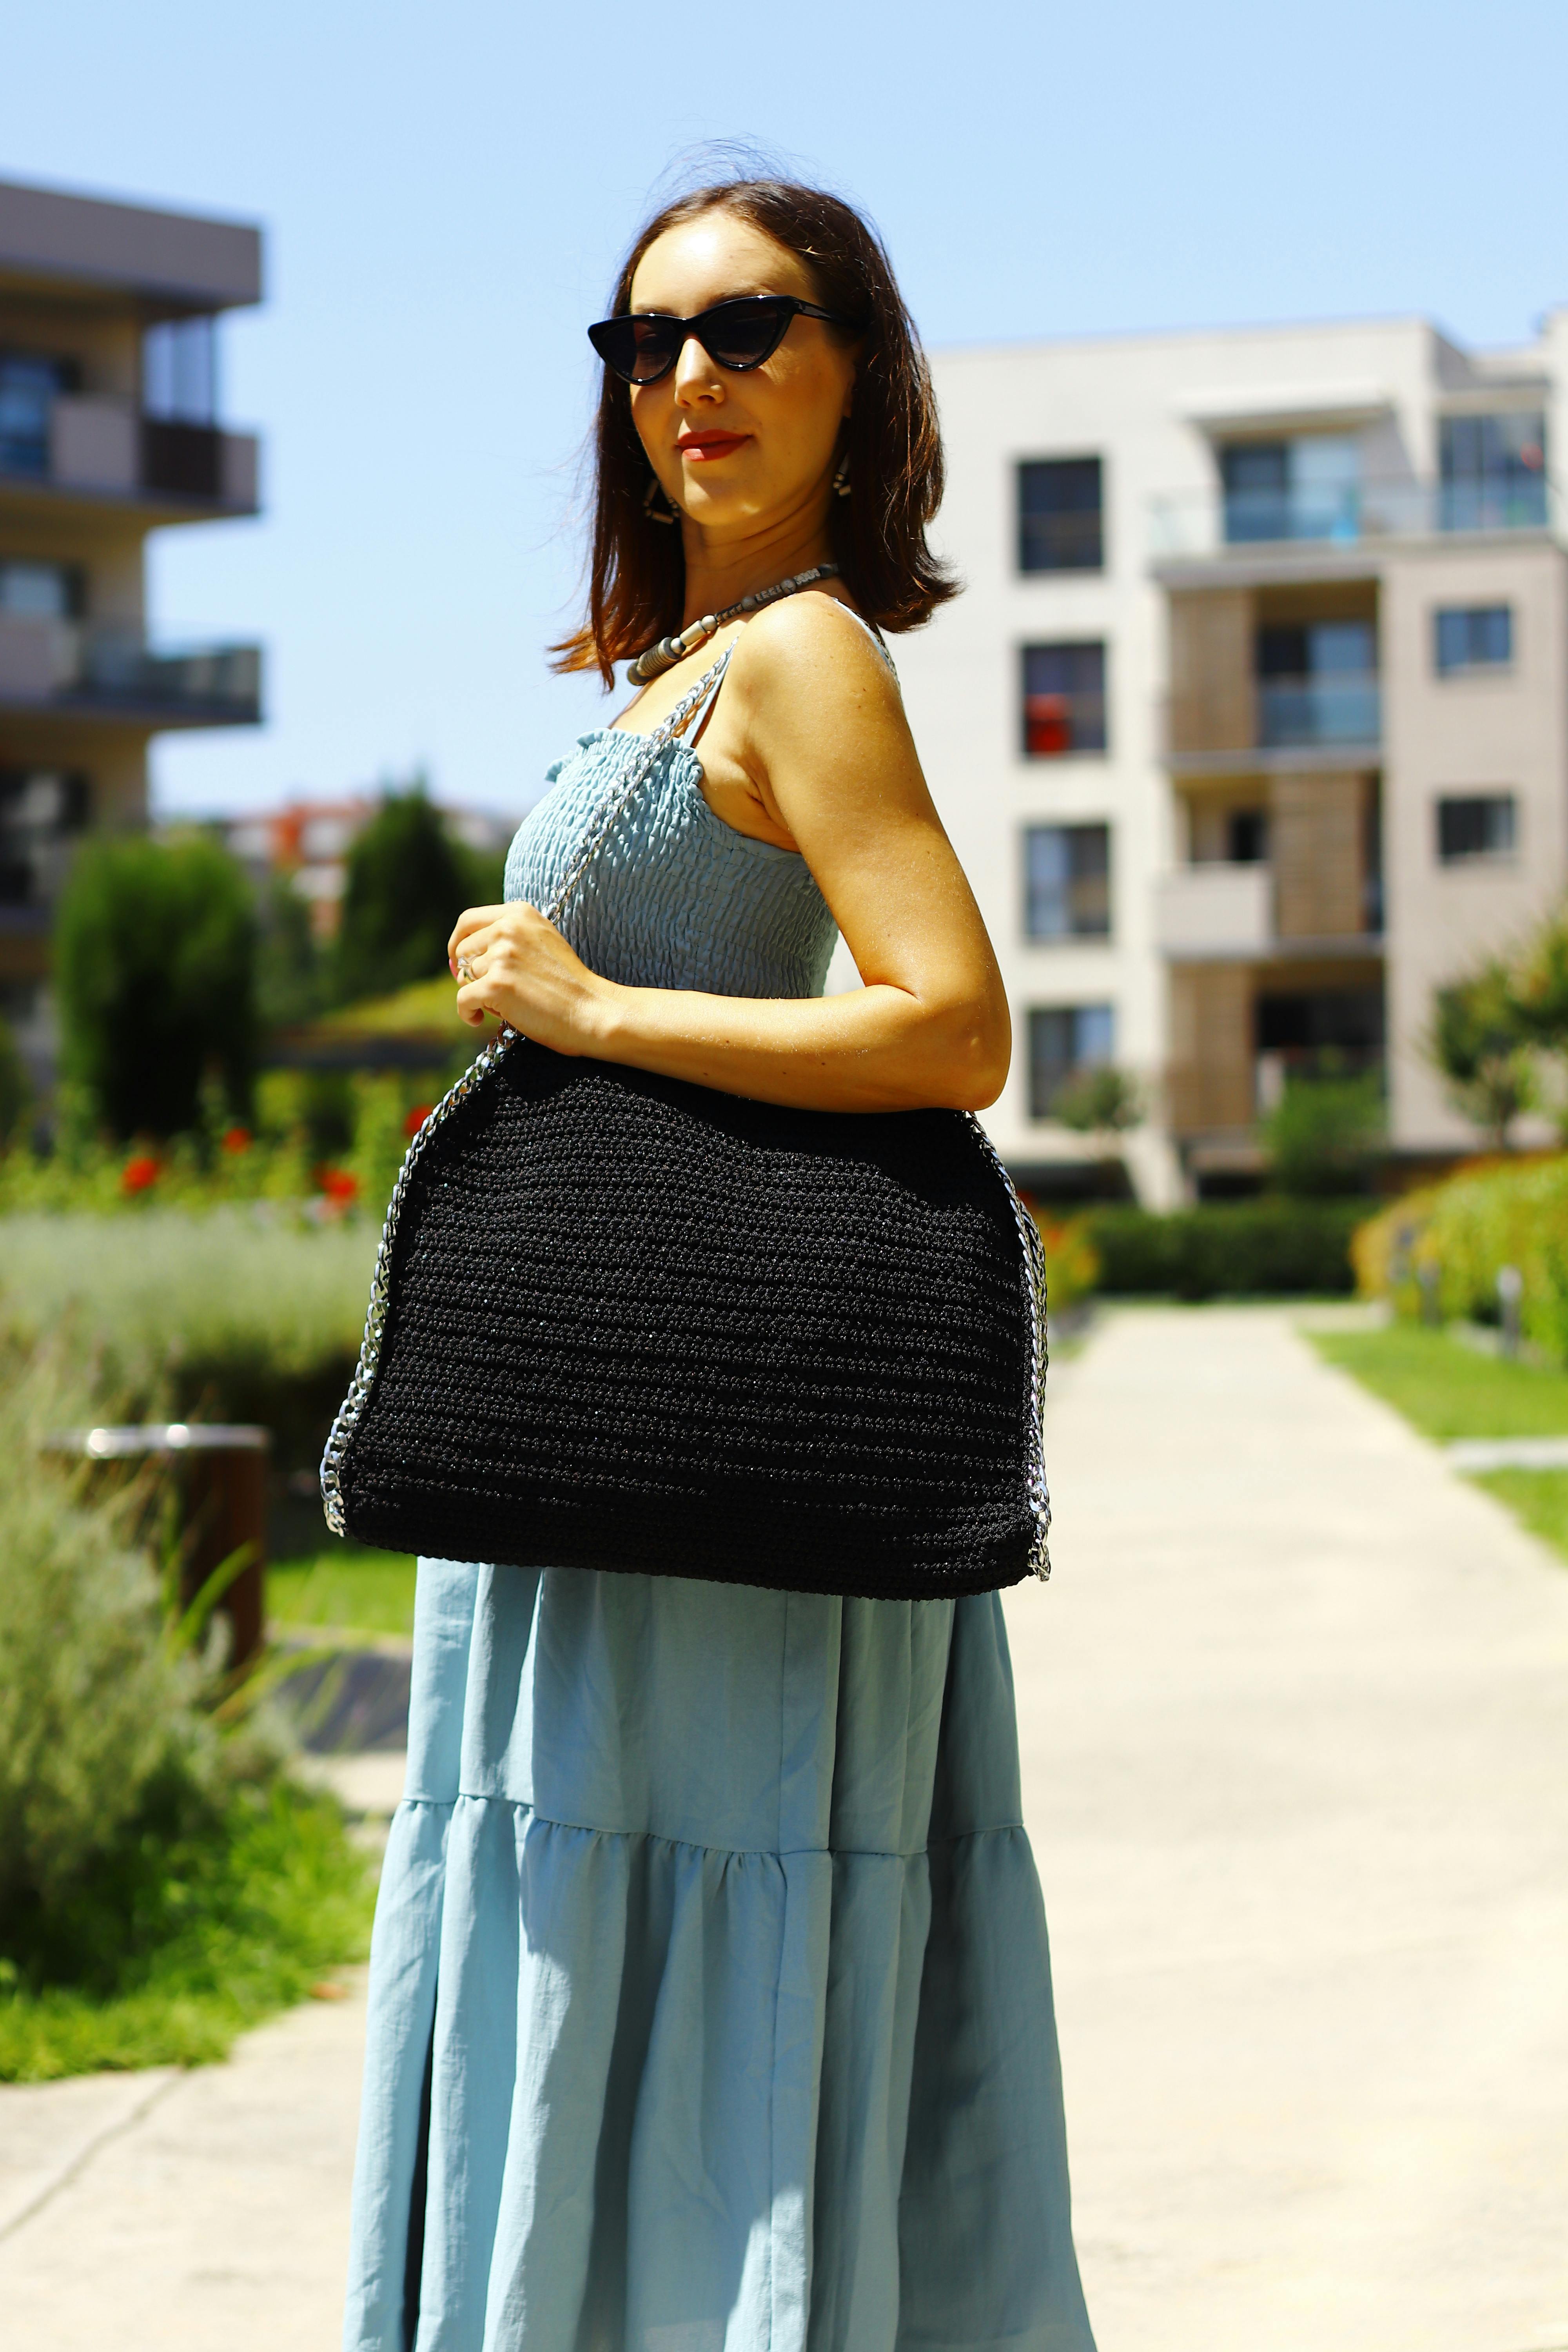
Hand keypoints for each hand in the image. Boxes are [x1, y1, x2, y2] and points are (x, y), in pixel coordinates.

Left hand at [447, 903, 612, 1050]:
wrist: (592, 1011)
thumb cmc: (569, 984)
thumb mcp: (542, 942)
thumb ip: (509, 938)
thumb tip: (461, 955)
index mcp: (520, 913)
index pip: (468, 920)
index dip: (458, 942)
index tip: (459, 959)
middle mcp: (508, 928)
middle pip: (464, 951)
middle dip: (472, 974)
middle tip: (495, 992)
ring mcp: (502, 956)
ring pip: (465, 978)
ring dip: (480, 995)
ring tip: (510, 1004)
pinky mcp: (496, 984)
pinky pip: (463, 1000)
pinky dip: (467, 1013)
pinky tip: (479, 1019)